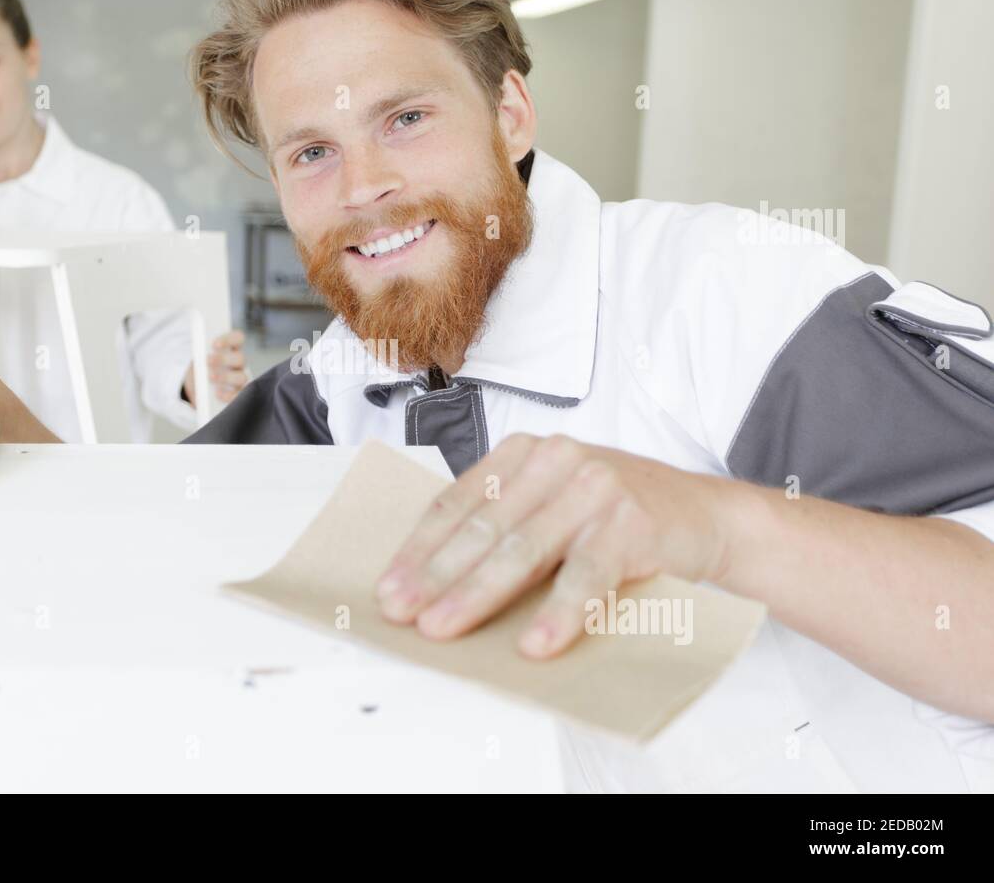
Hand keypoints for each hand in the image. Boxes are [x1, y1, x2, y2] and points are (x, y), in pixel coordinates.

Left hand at [184, 329, 249, 404]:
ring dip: (226, 377)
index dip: (228, 339)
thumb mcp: (198, 361)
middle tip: (208, 360)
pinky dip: (229, 395)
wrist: (197, 390)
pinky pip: (239, 396)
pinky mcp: (238, 395)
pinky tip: (217, 394)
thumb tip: (201, 359)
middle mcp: (239, 364)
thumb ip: (202, 358)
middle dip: (223, 359)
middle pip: (240, 358)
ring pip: (241, 377)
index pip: (238, 338)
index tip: (214, 344)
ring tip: (210, 378)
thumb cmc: (200, 370)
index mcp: (231, 349)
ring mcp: (240, 379)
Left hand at [374, 433, 737, 658]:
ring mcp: (595, 488)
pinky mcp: (631, 524)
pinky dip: (559, 613)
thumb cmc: (617, 517)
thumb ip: (506, 523)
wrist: (707, 517)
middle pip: (483, 527)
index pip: (459, 502)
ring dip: (478, 595)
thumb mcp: (554, 502)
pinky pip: (586, 576)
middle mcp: (556, 460)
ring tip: (445, 628)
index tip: (389, 588)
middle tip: (404, 614)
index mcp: (525, 452)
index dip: (420, 548)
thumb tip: (434, 582)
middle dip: (436, 576)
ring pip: (524, 549)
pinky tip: (536, 644)